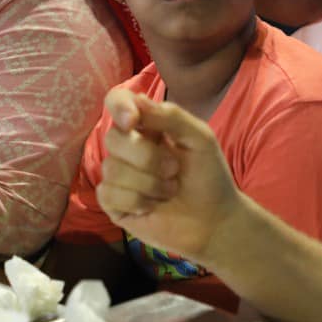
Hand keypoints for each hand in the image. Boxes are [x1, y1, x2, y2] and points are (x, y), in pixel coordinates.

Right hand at [97, 88, 242, 264]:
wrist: (214, 221)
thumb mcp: (200, 138)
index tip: (132, 121)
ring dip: (148, 183)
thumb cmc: (209, 176)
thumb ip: (171, 116)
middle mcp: (128, 147)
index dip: (119, 107)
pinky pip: (108, 193)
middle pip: (113, 138)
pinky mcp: (113, 203)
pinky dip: (136, 201)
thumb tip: (137, 101)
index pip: (117, 102)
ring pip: (112, 168)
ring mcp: (118, 175)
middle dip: (147, 157)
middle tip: (175, 169)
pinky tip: (152, 207)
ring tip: (170, 190)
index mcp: (147, 125)